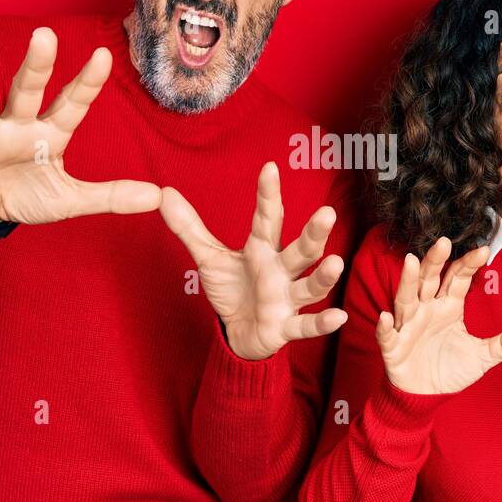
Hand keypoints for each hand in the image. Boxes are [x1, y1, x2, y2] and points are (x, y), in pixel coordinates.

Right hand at [0, 27, 161, 224]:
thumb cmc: (28, 196)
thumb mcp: (72, 200)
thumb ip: (111, 196)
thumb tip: (157, 196)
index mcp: (49, 134)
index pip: (72, 104)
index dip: (87, 83)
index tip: (104, 55)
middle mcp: (18, 126)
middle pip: (28, 91)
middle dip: (37, 66)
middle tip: (45, 35)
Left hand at [159, 161, 346, 360]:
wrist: (240, 334)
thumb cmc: (233, 289)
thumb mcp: (209, 258)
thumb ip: (189, 228)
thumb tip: (163, 194)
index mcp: (263, 249)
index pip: (268, 218)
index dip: (268, 194)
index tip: (270, 168)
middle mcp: (281, 269)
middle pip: (301, 249)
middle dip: (314, 233)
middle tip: (327, 212)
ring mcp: (287, 298)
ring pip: (309, 285)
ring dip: (323, 276)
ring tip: (335, 263)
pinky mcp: (286, 327)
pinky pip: (306, 325)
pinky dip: (322, 323)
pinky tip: (338, 317)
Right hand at [377, 237, 501, 394]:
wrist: (426, 395)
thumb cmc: (450, 369)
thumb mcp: (480, 358)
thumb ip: (501, 346)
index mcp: (448, 307)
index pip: (458, 279)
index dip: (468, 265)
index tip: (483, 250)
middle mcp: (427, 310)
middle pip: (429, 280)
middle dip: (435, 261)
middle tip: (444, 242)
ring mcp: (408, 326)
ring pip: (406, 299)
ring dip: (407, 280)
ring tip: (410, 261)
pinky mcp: (393, 346)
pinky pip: (387, 335)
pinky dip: (385, 327)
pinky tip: (385, 317)